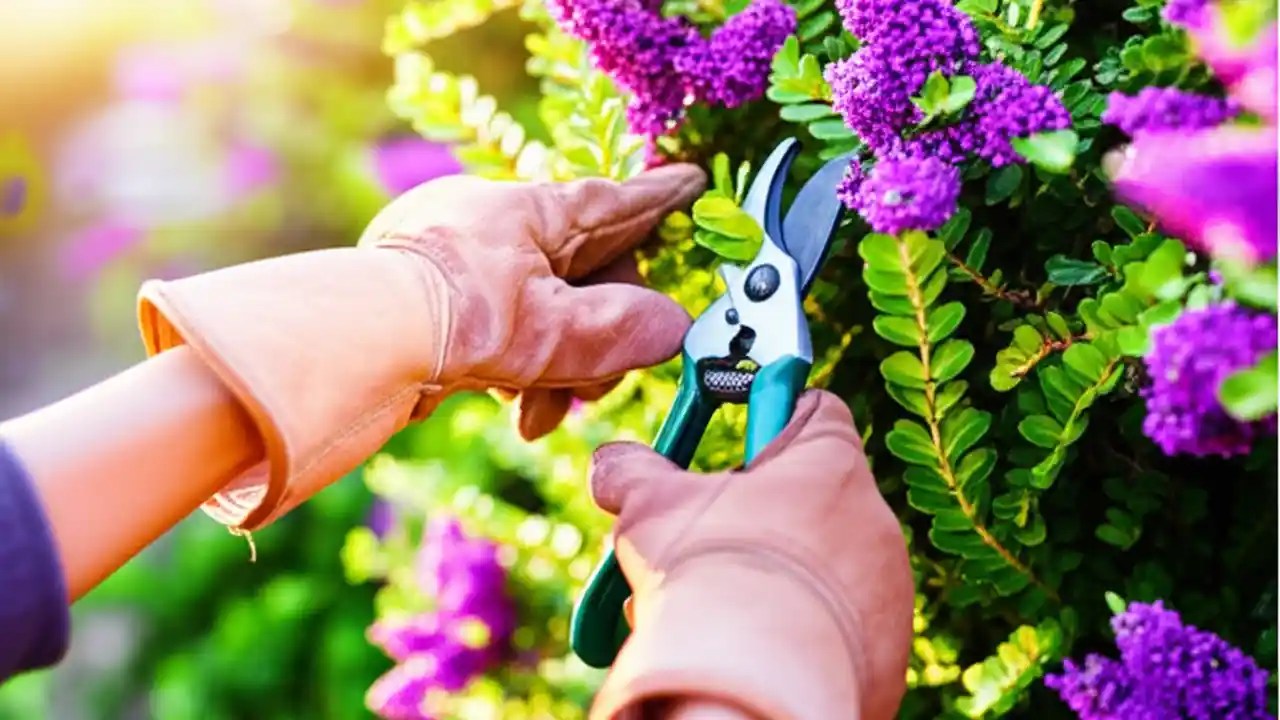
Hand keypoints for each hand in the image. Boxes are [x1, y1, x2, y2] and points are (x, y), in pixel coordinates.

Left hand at [135, 166, 703, 530]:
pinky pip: (500, 326)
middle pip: (581, 272)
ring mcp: (461, 259)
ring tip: (541, 414)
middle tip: (598, 382)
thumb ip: (626, 331)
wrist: (347, 343)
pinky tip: (510, 407)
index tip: (693, 181)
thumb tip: (670, 325)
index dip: (662, 197)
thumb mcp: (558, 333)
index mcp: (533, 212)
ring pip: (541, 308)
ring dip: (556, 368)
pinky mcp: (433, 297)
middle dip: (599, 337)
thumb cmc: (453, 320)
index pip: (617, 203)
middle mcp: (496, 225)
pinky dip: (515, 368)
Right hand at [587, 390, 913, 719]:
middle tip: (700, 546)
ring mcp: (886, 595)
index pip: (812, 410)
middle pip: (807, 501)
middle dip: (749, 522)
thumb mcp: (650, 509)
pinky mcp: (885, 658)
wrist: (749, 687)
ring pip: (816, 574)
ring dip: (764, 584)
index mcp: (830, 464)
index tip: (732, 445)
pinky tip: (743, 654)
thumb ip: (634, 474)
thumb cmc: (708, 574)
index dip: (766, 418)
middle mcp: (874, 522)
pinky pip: (833, 635)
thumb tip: (610, 465)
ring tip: (704, 613)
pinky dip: (791, 640)